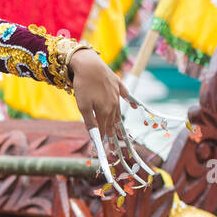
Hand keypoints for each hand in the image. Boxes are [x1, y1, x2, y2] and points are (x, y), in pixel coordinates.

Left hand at [69, 48, 139, 178]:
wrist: (89, 64)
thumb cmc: (83, 86)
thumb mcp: (83, 106)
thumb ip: (90, 122)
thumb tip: (95, 136)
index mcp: (105, 111)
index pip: (105, 129)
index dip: (105, 141)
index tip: (107, 152)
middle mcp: (113, 104)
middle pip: (113, 122)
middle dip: (113, 134)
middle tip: (115, 146)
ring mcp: (116, 94)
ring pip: (119, 111)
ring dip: (119, 122)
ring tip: (120, 131)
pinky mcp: (117, 84)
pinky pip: (126, 95)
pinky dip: (130, 101)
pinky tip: (134, 106)